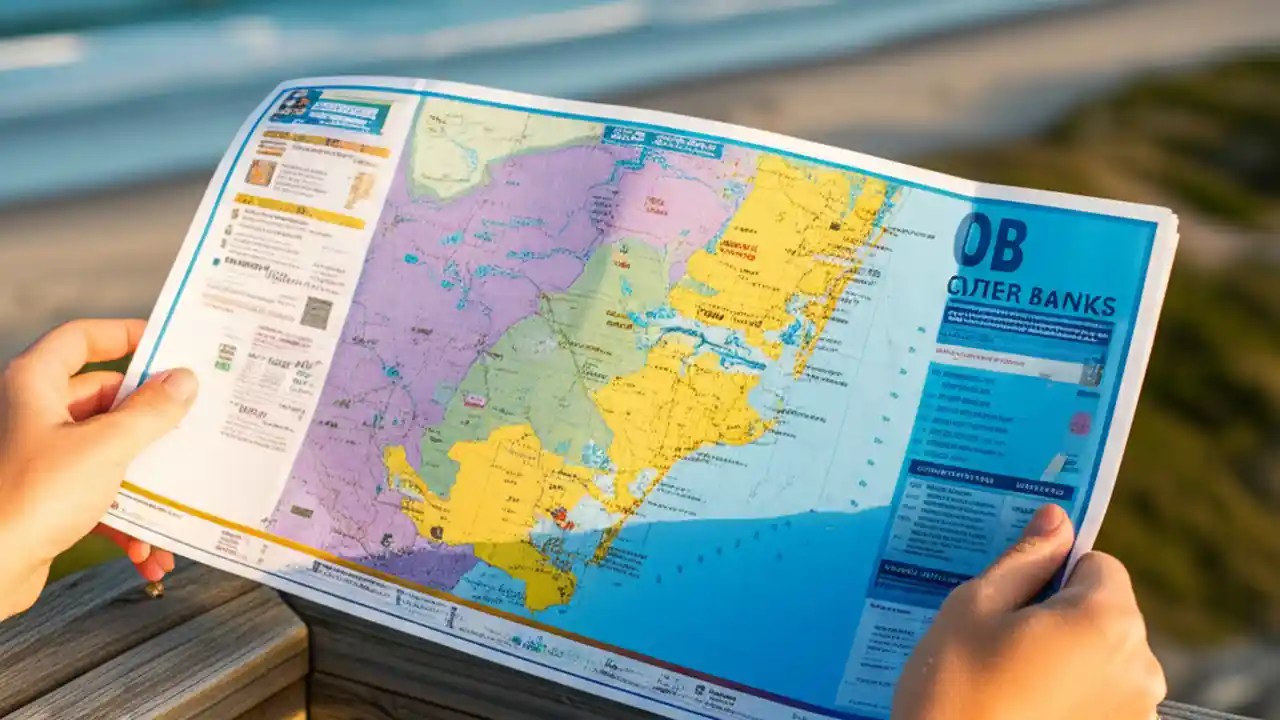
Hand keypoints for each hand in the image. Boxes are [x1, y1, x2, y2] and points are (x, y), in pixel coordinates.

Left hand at [0, 319, 196, 619]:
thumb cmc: (35, 497)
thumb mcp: (107, 447)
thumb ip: (151, 411)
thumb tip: (183, 380)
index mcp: (34, 384)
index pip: (81, 338)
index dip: (125, 335)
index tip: (169, 344)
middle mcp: (33, 413)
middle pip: (105, 399)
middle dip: (152, 422)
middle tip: (195, 424)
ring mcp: (41, 456)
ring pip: (107, 450)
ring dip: (145, 481)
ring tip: (179, 502)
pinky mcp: (47, 497)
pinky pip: (98, 494)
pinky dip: (127, 519)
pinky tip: (149, 551)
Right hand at [893, 504, 1165, 719]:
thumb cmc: (955, 688)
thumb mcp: (974, 608)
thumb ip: (1025, 559)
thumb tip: (1057, 516)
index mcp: (1108, 620)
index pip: (1099, 565)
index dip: (1054, 574)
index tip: (1011, 600)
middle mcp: (1141, 667)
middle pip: (1106, 615)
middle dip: (1062, 620)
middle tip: (1001, 645)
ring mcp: (1137, 714)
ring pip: (1104, 662)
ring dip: (1069, 664)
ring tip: (1010, 686)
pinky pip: (1103, 704)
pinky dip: (1074, 703)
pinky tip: (1027, 712)